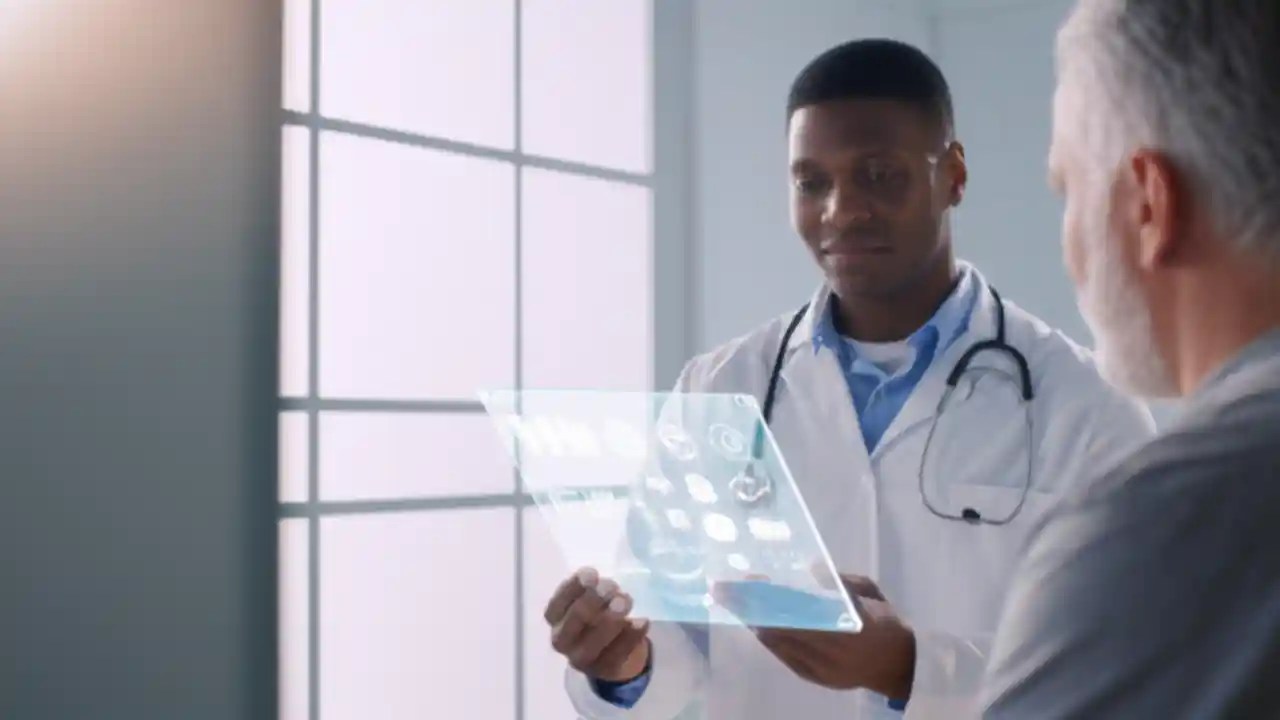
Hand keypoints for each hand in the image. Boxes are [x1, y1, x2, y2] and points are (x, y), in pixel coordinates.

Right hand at [544, 567, 650, 682]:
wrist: (611, 648)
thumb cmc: (597, 612)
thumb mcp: (590, 598)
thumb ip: (593, 589)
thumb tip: (607, 583)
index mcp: (554, 617)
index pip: (558, 601)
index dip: (574, 587)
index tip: (592, 574)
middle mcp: (562, 640)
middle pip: (576, 620)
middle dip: (593, 601)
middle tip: (611, 587)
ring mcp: (581, 659)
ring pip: (593, 642)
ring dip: (610, 620)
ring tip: (626, 602)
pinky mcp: (604, 670)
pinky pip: (617, 654)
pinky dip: (631, 637)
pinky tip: (642, 621)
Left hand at [715, 574, 914, 699]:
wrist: (900, 667)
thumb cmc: (886, 623)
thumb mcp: (869, 592)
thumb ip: (840, 581)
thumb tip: (811, 568)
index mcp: (849, 626)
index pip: (800, 608)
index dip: (772, 595)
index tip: (750, 580)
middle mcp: (831, 651)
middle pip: (781, 626)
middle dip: (752, 607)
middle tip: (725, 589)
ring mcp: (820, 669)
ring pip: (779, 643)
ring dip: (754, 622)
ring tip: (732, 603)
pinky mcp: (814, 678)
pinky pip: (784, 657)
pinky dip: (768, 640)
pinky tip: (754, 624)